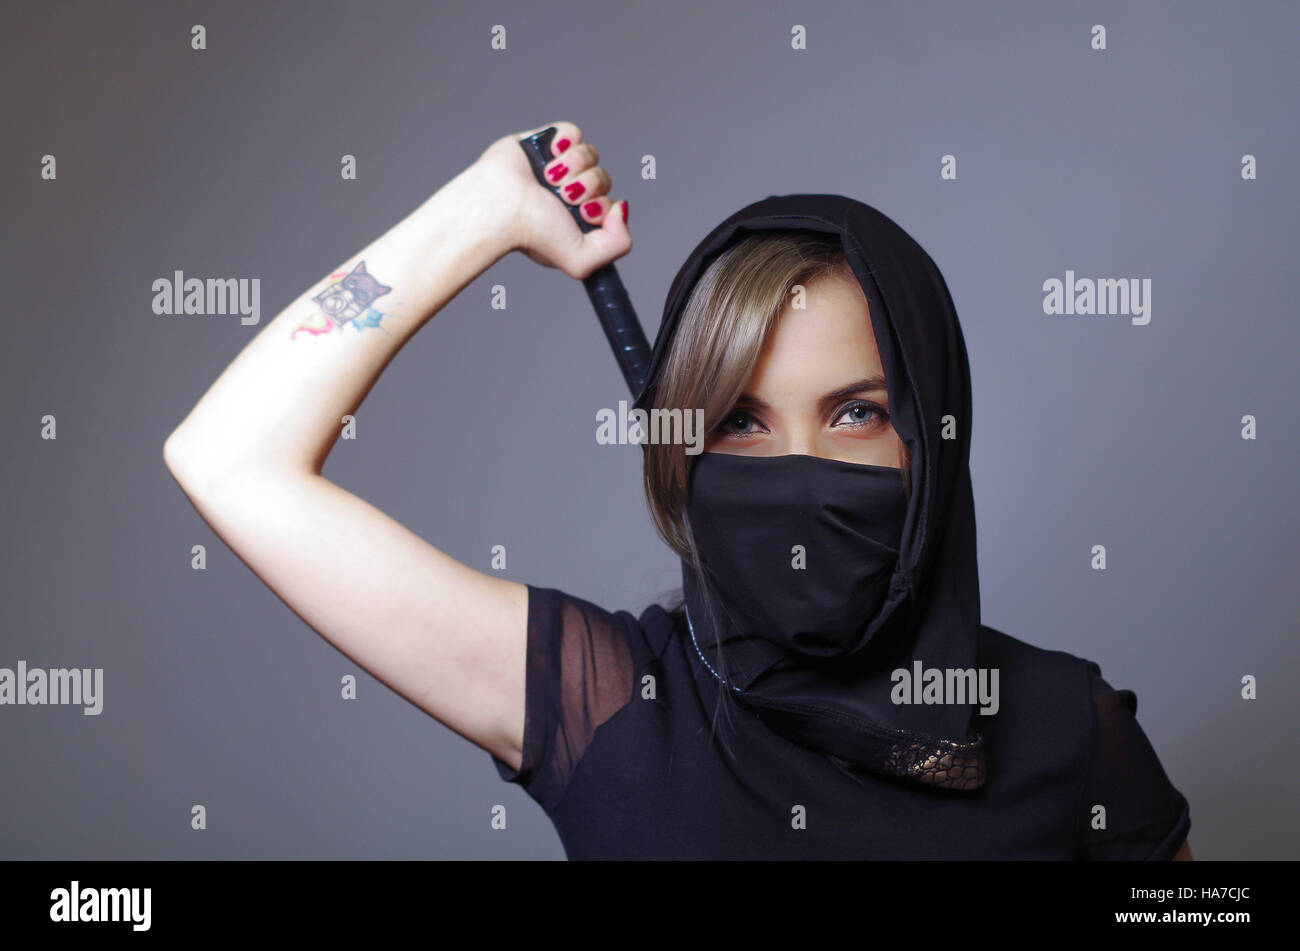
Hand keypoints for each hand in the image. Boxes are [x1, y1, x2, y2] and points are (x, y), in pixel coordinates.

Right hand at [472, 121, 631, 279]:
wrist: (502, 206)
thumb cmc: (534, 234)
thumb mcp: (583, 260)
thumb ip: (618, 244)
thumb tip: (623, 208)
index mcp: (576, 219)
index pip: (609, 204)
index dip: (602, 206)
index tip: (583, 212)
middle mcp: (568, 193)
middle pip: (602, 178)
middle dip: (588, 186)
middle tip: (564, 196)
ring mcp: (556, 166)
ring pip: (590, 154)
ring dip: (575, 165)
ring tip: (550, 177)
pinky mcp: (544, 143)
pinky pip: (573, 133)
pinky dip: (567, 141)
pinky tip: (552, 155)